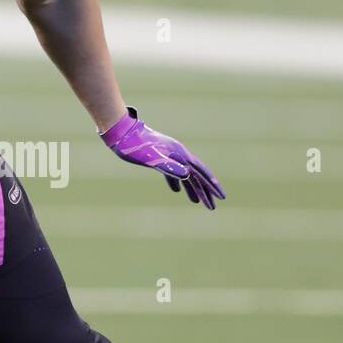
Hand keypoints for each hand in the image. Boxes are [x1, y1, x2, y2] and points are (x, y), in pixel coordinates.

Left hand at [99, 105, 224, 209]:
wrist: (122, 133)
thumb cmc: (135, 146)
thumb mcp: (153, 158)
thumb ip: (169, 167)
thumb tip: (187, 175)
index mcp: (180, 154)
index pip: (201, 172)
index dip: (211, 186)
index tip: (221, 197)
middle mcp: (178, 154)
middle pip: (196, 175)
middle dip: (205, 192)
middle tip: (212, 208)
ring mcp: (170, 155)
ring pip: (185, 174)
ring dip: (192, 188)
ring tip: (198, 203)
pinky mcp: (160, 157)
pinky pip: (173, 172)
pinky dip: (176, 182)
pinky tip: (176, 191)